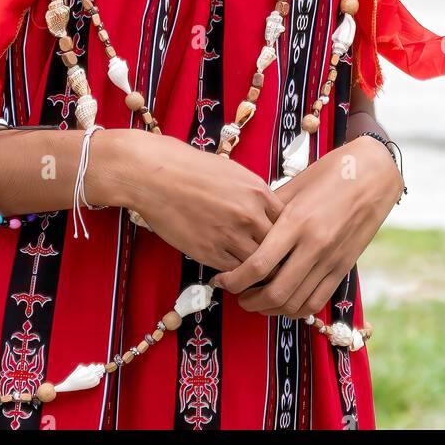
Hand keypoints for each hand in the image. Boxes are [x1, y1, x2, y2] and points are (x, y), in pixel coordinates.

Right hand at [112, 131, 282, 271]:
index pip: (287, 224)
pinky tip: (230, 274)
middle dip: (276, 258)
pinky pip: (233, 272)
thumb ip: (254, 195)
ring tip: (253, 274)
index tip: (280, 242)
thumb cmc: (191, 168)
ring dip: (256, 272)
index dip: (285, 235)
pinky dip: (234, 275)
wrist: (156, 176)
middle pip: (278, 248)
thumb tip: (266, 214)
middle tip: (271, 264)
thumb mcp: (234, 173)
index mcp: (258, 192)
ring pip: (257, 265)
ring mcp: (230, 236)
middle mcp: (249, 215)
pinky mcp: (209, 252)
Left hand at [208, 134, 403, 318]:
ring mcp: (331, 259)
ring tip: (257, 301)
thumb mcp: (296, 185)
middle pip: (275, 292)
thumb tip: (246, 226)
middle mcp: (314, 245)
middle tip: (237, 295)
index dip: (236, 280)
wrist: (374, 174)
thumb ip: (271, 209)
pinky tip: (284, 302)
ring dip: (271, 309)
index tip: (223, 280)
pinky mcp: (344, 268)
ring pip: (296, 303)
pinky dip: (296, 309)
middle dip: (250, 300)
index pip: (259, 264)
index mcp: (297, 221)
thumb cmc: (332, 172)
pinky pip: (317, 301)